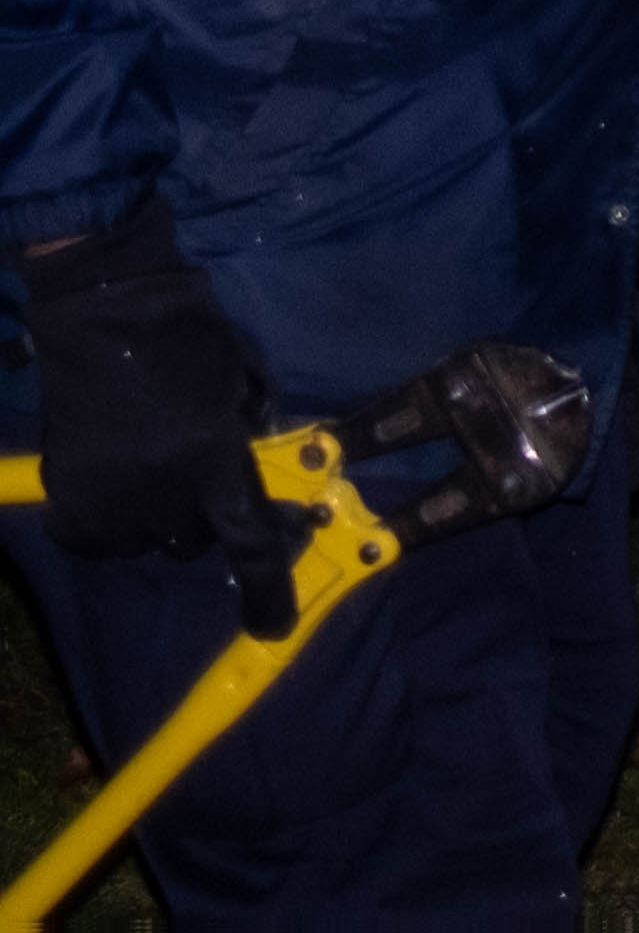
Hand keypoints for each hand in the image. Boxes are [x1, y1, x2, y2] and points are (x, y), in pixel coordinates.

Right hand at [24, 201, 301, 637]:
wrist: (103, 310)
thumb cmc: (186, 335)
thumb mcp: (240, 383)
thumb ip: (252, 432)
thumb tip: (265, 471)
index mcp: (214, 457)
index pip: (248, 539)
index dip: (267, 588)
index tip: (273, 627)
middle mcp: (161, 487)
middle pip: (194, 541)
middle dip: (204, 517)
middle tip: (196, 478)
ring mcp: (107, 493)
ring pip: (143, 541)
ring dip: (154, 517)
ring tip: (150, 470)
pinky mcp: (65, 490)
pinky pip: (93, 536)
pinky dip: (105, 521)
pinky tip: (113, 486)